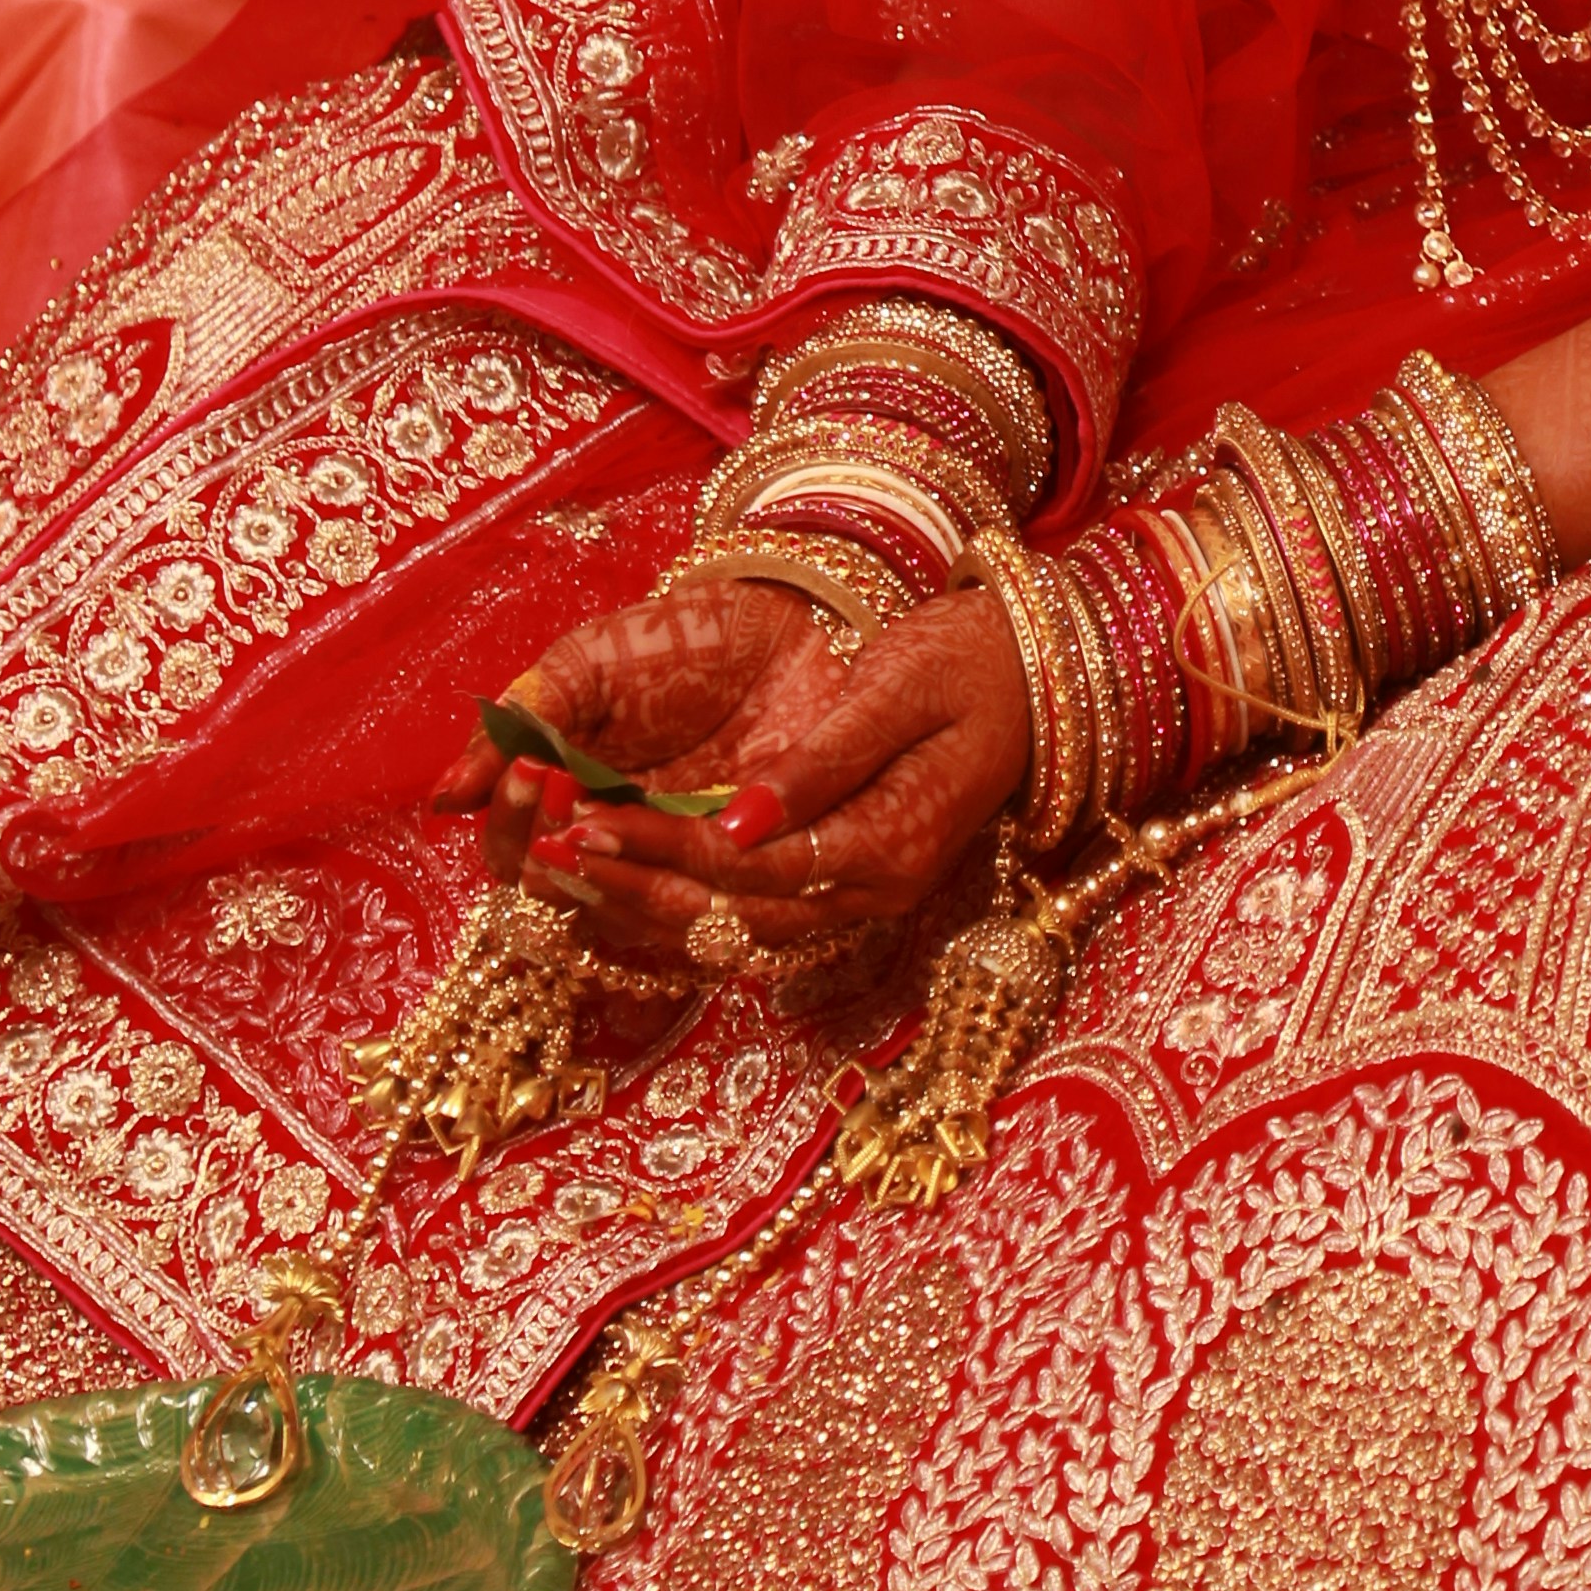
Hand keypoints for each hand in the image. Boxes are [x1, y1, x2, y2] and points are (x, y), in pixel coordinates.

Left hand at [434, 574, 1032, 976]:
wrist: (1039, 674)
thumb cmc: (970, 663)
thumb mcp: (896, 691)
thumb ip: (818, 763)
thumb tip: (732, 823)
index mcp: (890, 845)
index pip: (751, 868)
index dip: (664, 847)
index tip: (587, 818)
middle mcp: (876, 889)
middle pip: (735, 914)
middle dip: (638, 884)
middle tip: (551, 851)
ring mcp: (868, 893)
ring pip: (742, 927)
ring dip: (655, 900)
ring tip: (572, 866)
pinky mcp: (854, 878)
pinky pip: (761, 912)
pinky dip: (694, 897)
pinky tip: (636, 873)